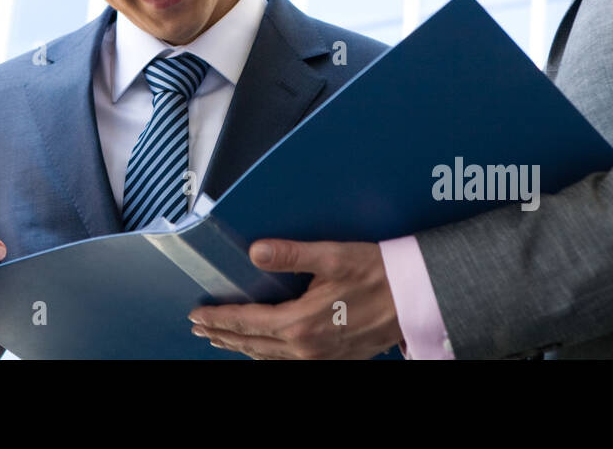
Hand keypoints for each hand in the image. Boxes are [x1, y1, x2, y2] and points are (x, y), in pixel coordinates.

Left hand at [188, 239, 402, 358]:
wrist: (416, 300)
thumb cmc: (377, 273)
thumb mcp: (333, 256)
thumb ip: (291, 254)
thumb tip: (255, 250)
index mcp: (301, 324)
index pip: (246, 322)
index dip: (218, 317)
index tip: (196, 313)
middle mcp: (306, 348)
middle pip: (251, 344)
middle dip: (222, 334)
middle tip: (199, 327)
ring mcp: (320, 358)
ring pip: (268, 356)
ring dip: (241, 346)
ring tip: (222, 337)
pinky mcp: (334, 360)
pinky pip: (288, 361)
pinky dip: (266, 354)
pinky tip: (262, 348)